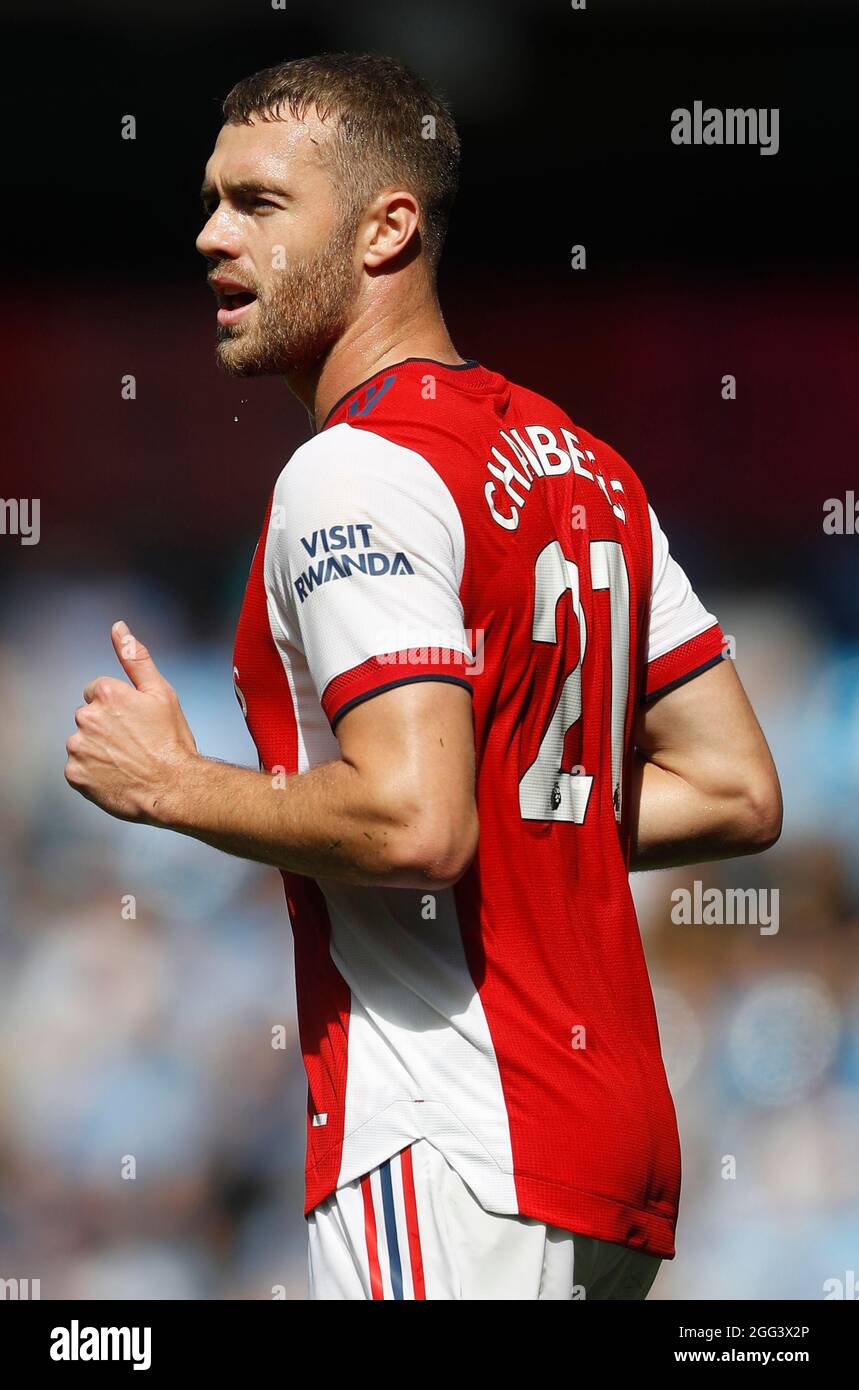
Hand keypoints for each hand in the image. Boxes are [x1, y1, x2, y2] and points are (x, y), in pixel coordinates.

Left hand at [65, 620, 198, 824]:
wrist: (174, 788)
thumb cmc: (172, 741)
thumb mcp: (161, 693)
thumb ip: (135, 658)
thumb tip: (118, 627)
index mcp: (106, 693)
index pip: (97, 693)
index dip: (119, 708)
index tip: (136, 723)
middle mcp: (85, 717)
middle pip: (88, 717)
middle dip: (106, 727)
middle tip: (134, 744)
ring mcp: (78, 747)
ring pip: (82, 742)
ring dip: (98, 750)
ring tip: (126, 762)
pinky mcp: (74, 774)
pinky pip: (78, 768)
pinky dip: (93, 773)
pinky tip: (116, 776)